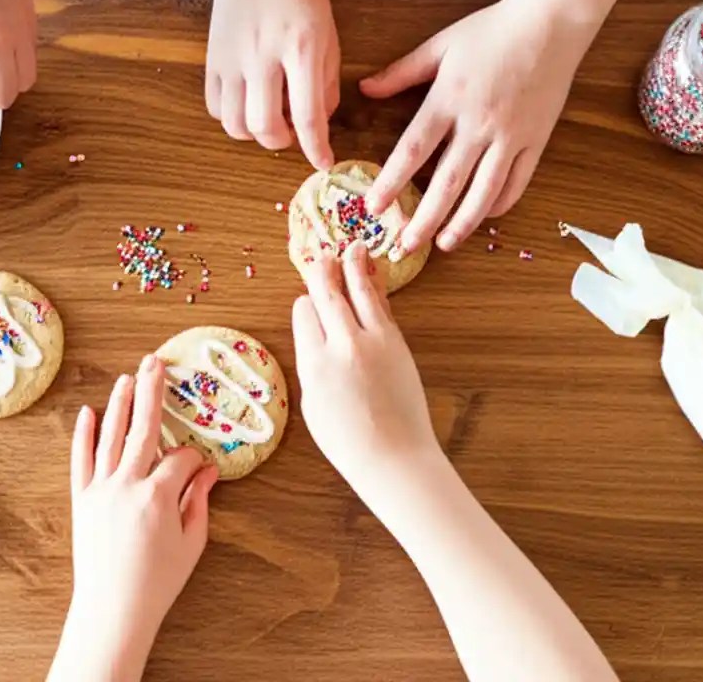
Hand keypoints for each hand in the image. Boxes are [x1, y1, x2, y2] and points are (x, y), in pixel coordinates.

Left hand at [49, 356, 218, 681]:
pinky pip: (80, 460)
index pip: (179, 457)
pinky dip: (83, 435)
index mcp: (157, 496)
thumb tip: (206, 471)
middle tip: (155, 362)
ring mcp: (100, 491)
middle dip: (152, 392)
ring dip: (120, 404)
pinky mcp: (81, 501)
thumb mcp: (191, 542)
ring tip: (127, 377)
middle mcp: (126, 486)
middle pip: (143, 429)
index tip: (199, 465)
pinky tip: (88, 411)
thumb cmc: (157, 582)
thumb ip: (198, 501)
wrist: (113, 609)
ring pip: (110, 437)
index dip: (193, 457)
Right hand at [205, 0, 338, 168]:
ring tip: (267, 116)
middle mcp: (263, 57)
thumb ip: (327, 82)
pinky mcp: (212, 62)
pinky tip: (246, 103)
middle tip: (290, 131)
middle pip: (264, 126)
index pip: (308, 115)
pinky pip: (215, 108)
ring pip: (234, 125)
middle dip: (281, 142)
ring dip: (254, 133)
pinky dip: (231, 118)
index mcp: (300, 48)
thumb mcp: (328, 35)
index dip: (316, 147)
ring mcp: (232, 60)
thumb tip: (318, 123)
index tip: (322, 162)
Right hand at [292, 242, 438, 482]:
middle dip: (323, 272)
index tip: (306, 302)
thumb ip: (312, 365)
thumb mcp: (312, 404)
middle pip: (328, 295)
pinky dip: (376, 287)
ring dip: (354, 266)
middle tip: (321, 255)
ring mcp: (374, 342)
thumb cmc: (348, 441)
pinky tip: (372, 275)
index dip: (304, 306)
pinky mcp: (398, 344)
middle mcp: (342, 346)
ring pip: (359, 292)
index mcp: (314, 364)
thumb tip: (315, 340)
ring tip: (352, 247)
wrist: (394, 457)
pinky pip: (382, 306)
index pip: (304, 315)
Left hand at [361, 0, 593, 252]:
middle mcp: (479, 123)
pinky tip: (481, 218)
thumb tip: (365, 89)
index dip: (390, 182)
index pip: (412, 150)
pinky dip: (498, 205)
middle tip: (404, 245)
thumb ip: (401, 72)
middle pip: (445, 183)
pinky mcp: (536, 141)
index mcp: (449, 100)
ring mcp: (511, 136)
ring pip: (483, 192)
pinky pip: (517, 183)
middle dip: (422, 219)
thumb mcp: (440, 45)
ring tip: (443, 245)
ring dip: (461, 223)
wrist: (552, 23)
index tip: (373, 208)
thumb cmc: (493, 31)